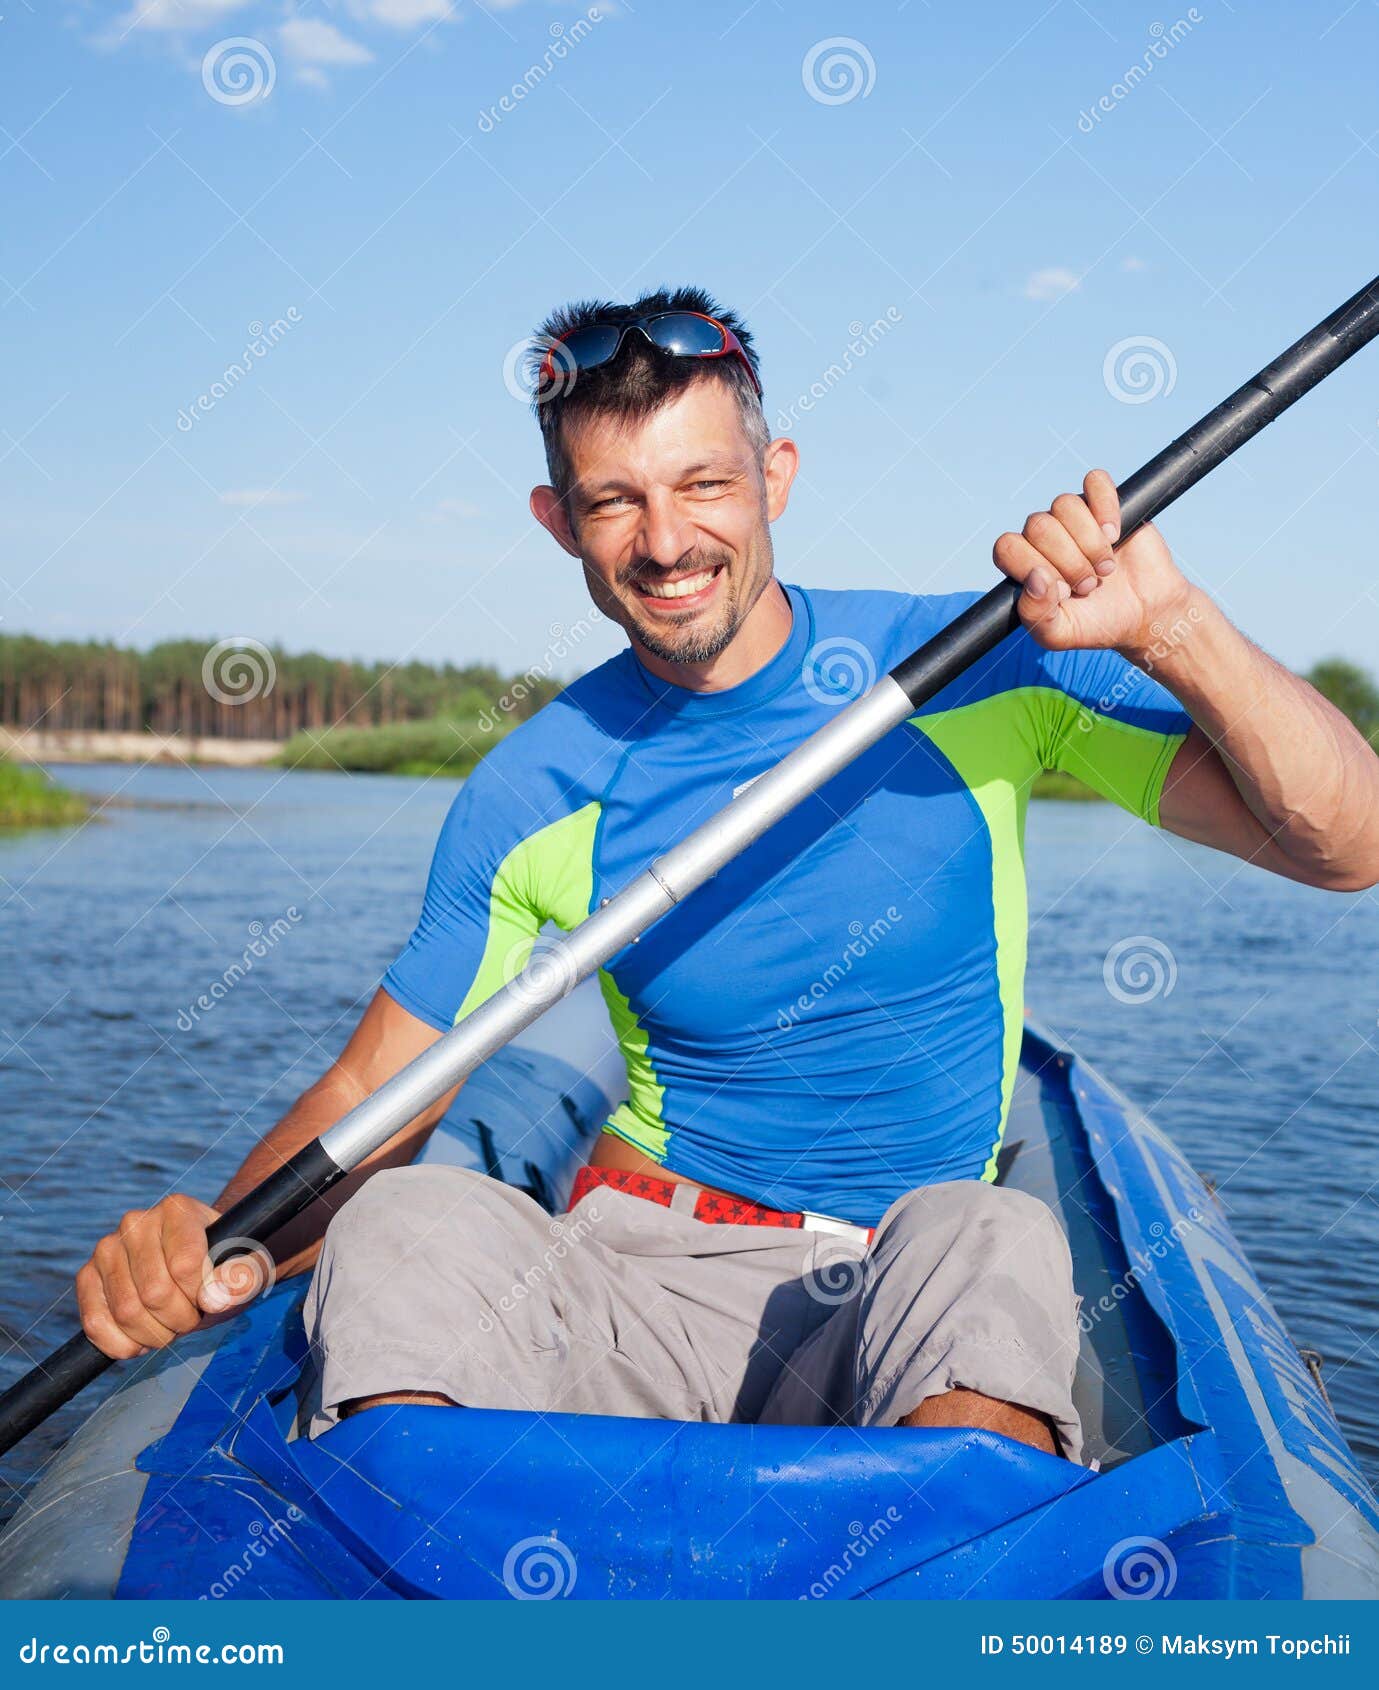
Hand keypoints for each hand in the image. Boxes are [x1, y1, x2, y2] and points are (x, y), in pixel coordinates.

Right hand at [75, 1195, 255, 1359]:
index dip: (201, 1295)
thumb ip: (244, 1278)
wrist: (202, 1270)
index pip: (185, 1266)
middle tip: (193, 1316)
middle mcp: (136, 1222)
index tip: (212, 1296)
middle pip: (154, 1293)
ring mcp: (107, 1249)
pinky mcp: (87, 1278)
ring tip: (171, 1324)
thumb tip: (212, 1298)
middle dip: (180, 1319)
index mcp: (177, 1210)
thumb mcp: (252, 1269)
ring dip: (155, 1335)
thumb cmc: (228, 1266)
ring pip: (127, 1312)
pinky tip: (143, 1338)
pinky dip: (122, 1345)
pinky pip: (95, 1323)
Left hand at [993, 469, 1193, 655]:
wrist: (1144, 615)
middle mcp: (1044, 537)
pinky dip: (1105, 507)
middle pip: (1038, 525)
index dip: (1033, 566)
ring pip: (1064, 504)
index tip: (1062, 591)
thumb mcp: (1058, 635)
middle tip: (1089, 584)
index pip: (1007, 547)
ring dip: (1089, 542)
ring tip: (1105, 567)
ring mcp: (1074, 518)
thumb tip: (1036, 578)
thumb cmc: (1096, 624)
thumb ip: (1035, 615)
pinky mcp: (1105, 504)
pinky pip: (1095, 481)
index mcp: (1025, 564)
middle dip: (1068, 561)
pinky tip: (1115, 534)